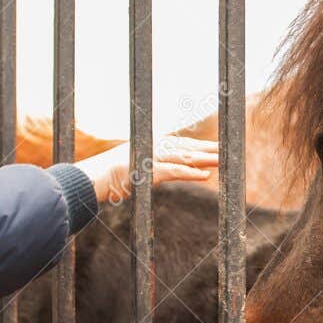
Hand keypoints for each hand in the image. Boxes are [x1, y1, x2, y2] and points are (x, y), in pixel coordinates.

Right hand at [74, 136, 218, 204]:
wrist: (92, 178)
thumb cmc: (109, 176)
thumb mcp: (133, 169)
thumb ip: (147, 168)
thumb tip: (155, 172)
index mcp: (151, 146)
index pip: (181, 144)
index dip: (200, 145)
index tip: (217, 147)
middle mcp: (153, 148)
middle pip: (187, 147)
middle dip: (209, 149)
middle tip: (230, 150)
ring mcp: (151, 158)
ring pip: (185, 157)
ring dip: (206, 159)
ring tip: (224, 161)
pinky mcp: (148, 170)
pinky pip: (173, 172)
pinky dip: (190, 173)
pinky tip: (205, 175)